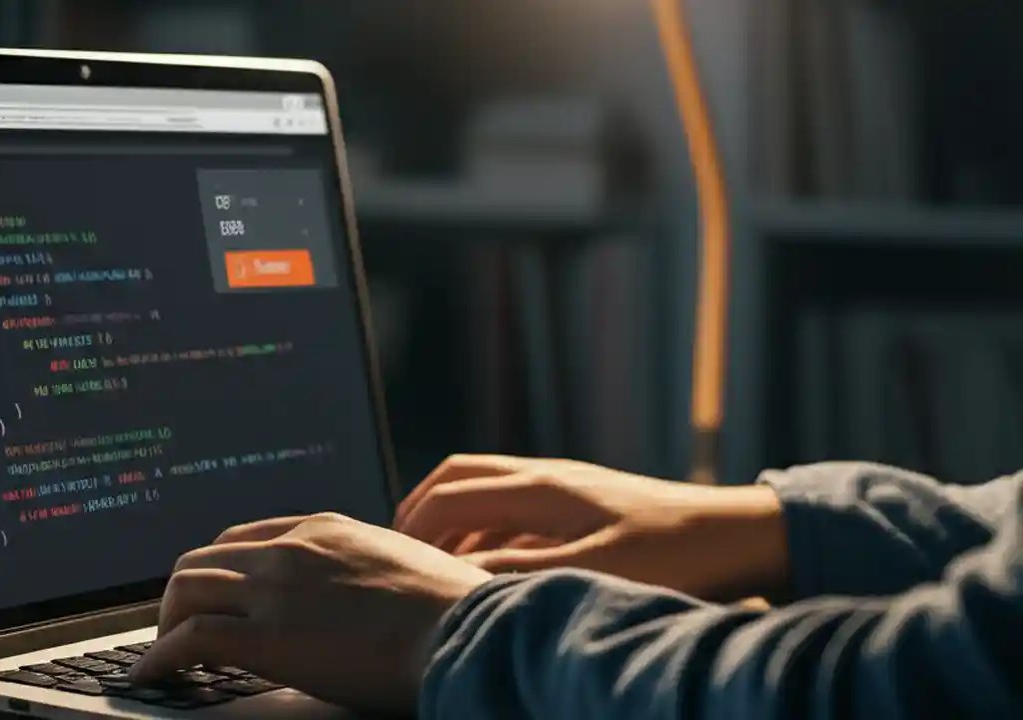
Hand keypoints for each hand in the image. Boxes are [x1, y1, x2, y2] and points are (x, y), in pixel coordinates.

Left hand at [131, 512, 491, 715]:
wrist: (469, 629)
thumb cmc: (456, 608)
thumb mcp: (406, 564)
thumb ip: (370, 569)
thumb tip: (371, 594)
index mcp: (326, 528)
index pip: (244, 538)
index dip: (218, 570)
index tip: (211, 596)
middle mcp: (292, 548)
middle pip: (203, 559)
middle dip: (183, 595)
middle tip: (179, 629)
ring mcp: (276, 588)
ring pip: (185, 589)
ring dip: (166, 624)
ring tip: (165, 657)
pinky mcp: (268, 637)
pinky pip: (189, 639)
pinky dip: (159, 658)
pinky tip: (150, 677)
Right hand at [394, 454, 787, 601]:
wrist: (744, 533)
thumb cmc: (677, 556)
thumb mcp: (594, 573)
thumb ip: (519, 573)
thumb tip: (456, 575)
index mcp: (541, 488)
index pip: (450, 496)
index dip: (413, 528)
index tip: (394, 564)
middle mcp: (547, 474)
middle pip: (459, 475)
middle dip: (421, 508)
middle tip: (399, 547)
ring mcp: (567, 482)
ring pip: (486, 484)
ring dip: (453, 515)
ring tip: (436, 556)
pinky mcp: (585, 496)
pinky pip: (515, 500)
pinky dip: (486, 523)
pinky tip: (493, 558)